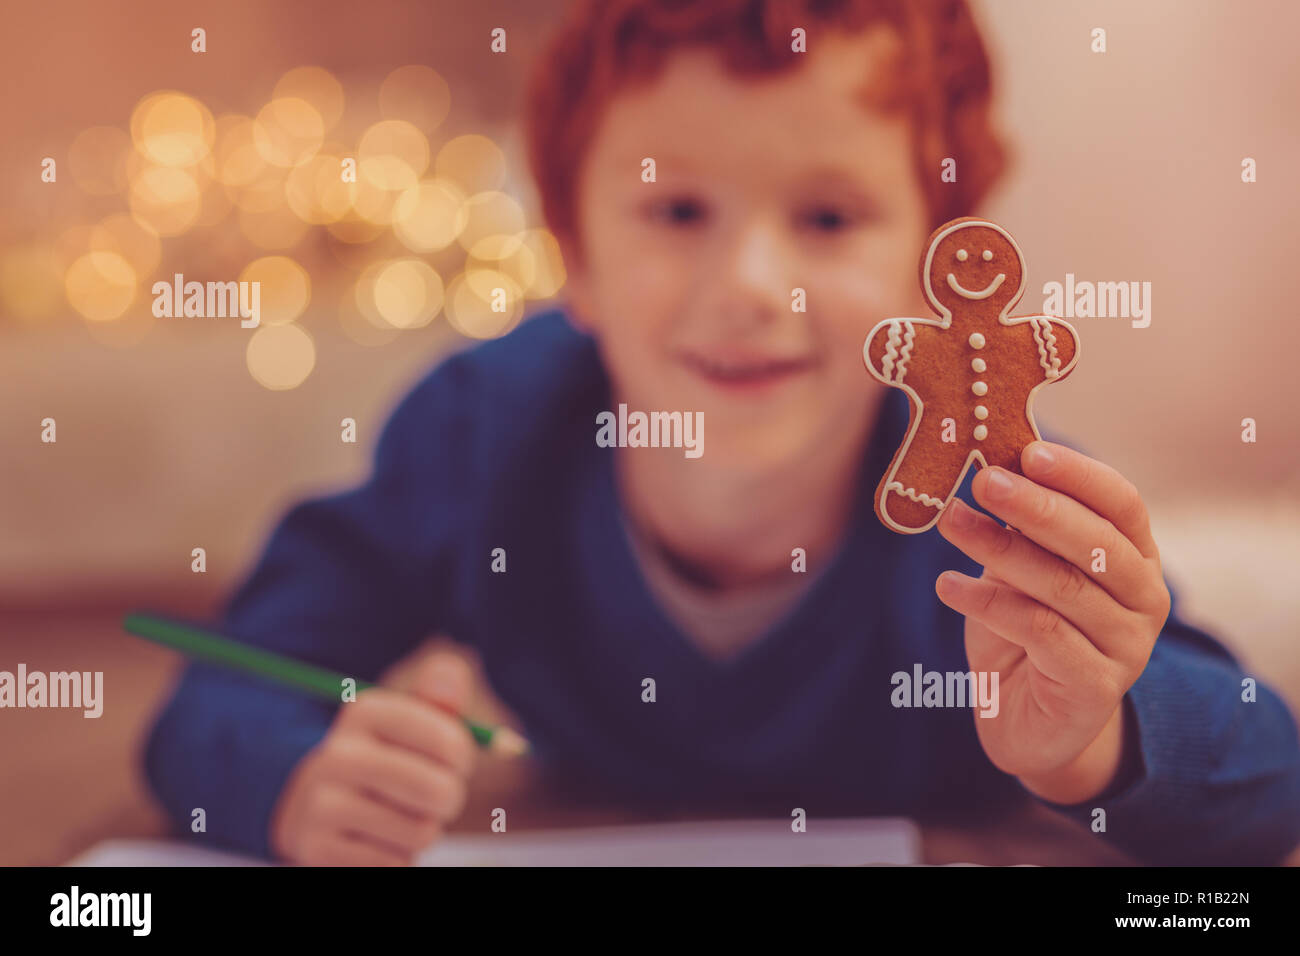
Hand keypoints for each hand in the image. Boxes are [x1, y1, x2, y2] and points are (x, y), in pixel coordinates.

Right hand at [269, 652, 479, 864]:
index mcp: (365, 712)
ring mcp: (322, 805)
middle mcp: (338, 754)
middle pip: (438, 792)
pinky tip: (378, 842)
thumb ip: (442, 690)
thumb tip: (450, 688)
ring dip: (424, 832)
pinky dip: (399, 858)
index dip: (463, 760)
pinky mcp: (317, 849)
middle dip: (450, 801)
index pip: (450, 743)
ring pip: (421, 833)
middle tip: (436, 797)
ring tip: (400, 817)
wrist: (316, 807)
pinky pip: (396, 864)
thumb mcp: (412, 717)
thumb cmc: (388, 758)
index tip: (451, 761)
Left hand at [934, 441, 1170, 804]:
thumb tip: (986, 470)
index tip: (1028, 452)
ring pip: (1064, 586)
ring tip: (950, 522)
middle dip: (1037, 507)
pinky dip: (988, 603)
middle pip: (1096, 542)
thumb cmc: (1022, 631)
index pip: (1121, 503)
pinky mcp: (1096, 686)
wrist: (1027, 721)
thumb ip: (1017, 528)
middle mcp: (1144, 598)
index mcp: (1134, 556)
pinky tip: (946, 584)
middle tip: (984, 482)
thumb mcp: (1018, 570)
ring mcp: (1128, 646)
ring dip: (1000, 548)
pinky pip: (1039, 631)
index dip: (1079, 475)